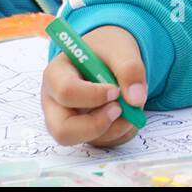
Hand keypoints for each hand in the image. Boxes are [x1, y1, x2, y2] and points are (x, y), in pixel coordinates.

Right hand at [41, 26, 146, 146]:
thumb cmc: (107, 49)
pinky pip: (104, 142)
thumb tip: (136, 100)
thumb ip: (130, 68)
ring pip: (86, 141)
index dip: (93, 95)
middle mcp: (55, 103)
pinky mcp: (85, 132)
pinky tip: (129, 112)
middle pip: (63, 130)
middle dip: (97, 125)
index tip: (115, 90)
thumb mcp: (120, 49)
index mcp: (56, 75)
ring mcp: (68, 121)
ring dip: (116, 127)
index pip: (66, 92)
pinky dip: (122, 131)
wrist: (111, 55)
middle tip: (120, 109)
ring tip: (131, 105)